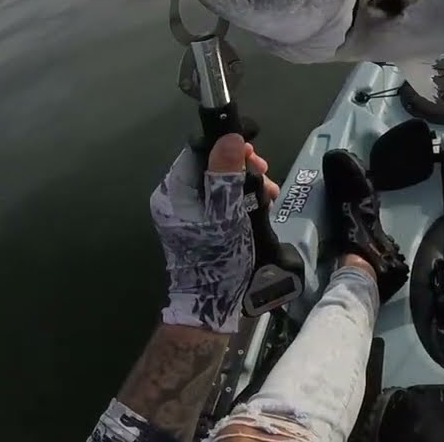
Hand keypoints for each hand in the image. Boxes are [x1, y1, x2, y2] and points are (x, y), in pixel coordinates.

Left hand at [149, 134, 279, 332]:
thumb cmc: (218, 258)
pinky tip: (260, 205)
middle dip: (241, 166)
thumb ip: (226, 175)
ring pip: (219, 183)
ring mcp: (188, 215)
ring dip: (246, 183)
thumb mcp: (226, 214)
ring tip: (268, 193)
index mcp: (174, 193)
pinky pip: (221, 202)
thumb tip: (230, 136)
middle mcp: (176, 200)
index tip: (252, 152)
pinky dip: (240, 200)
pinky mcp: (201, 227)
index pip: (196, 152)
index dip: (225, 146)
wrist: (212, 306)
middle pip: (210, 166)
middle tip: (265, 173)